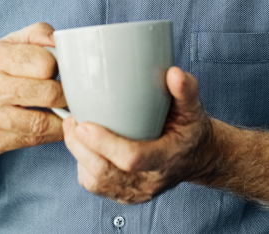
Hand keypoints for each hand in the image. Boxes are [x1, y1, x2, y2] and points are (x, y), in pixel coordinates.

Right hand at [0, 22, 66, 154]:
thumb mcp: (2, 45)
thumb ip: (34, 35)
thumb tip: (59, 39)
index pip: (45, 62)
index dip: (59, 68)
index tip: (60, 72)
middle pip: (48, 93)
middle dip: (65, 95)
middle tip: (70, 95)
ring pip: (42, 121)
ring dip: (62, 119)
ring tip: (67, 113)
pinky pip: (32, 140)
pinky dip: (50, 135)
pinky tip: (53, 127)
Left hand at [61, 67, 216, 203]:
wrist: (196, 157)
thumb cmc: (190, 129)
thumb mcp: (193, 108)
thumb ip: (185, 90)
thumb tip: (173, 73)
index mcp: (167, 158)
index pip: (133, 159)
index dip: (105, 144)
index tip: (85, 124)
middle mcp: (150, 181)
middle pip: (106, 173)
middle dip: (81, 148)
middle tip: (72, 121)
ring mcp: (136, 192)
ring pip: (96, 182)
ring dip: (79, 156)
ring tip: (74, 129)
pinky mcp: (125, 196)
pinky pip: (96, 186)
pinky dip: (84, 166)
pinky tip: (83, 146)